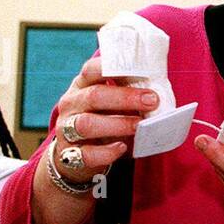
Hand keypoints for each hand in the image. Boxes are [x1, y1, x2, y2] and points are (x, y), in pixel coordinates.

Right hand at [49, 56, 152, 183]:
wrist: (77, 155)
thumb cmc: (101, 121)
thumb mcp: (110, 103)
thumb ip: (126, 94)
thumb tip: (157, 92)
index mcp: (82, 86)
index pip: (91, 70)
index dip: (112, 68)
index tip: (139, 70)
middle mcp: (72, 104)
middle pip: (94, 95)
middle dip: (125, 98)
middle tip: (152, 100)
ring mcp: (67, 129)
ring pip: (87, 124)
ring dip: (117, 124)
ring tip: (139, 126)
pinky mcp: (71, 154)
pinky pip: (87, 154)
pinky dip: (106, 152)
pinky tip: (122, 147)